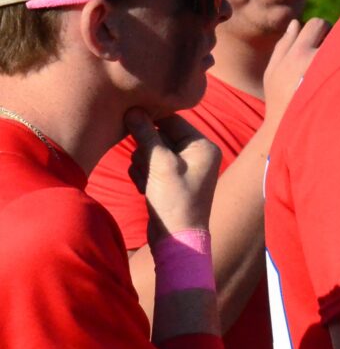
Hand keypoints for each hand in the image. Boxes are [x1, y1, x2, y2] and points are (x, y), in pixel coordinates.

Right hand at [127, 111, 220, 240]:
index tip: (128, 122)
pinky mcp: (171, 181)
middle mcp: (197, 155)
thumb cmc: (174, 200)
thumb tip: (133, 110)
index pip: (172, 120)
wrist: (176, 238)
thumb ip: (146, 135)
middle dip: (146, 151)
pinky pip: (151, 167)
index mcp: (203, 146)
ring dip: (142, 165)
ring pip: (151, 152)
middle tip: (146, 167)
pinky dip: (144, 176)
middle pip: (159, 137)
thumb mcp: (160, 164)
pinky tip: (144, 189)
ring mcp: (185, 168)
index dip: (149, 122)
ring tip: (147, 182)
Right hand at [262, 17, 330, 126]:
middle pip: (339, 32)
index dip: (322, 29)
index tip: (322, 41)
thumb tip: (295, 23)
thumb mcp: (273, 72)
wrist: (289, 132)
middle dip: (338, 38)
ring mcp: (335, 75)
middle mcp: (319, 61)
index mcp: (298, 54)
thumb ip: (284, 45)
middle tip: (334, 54)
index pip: (318, 23)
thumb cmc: (279, 100)